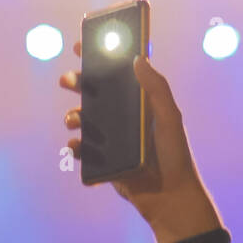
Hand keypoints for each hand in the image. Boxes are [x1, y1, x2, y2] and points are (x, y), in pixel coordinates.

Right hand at [60, 43, 223, 242]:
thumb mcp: (169, 117)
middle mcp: (122, 116)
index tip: (82, 45)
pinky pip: (82, 148)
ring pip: (83, 119)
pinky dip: (75, 145)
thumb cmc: (175, 155)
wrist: (169, 197)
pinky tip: (77, 145)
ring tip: (74, 120)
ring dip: (72, 115)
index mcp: (138, 102)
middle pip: (93, 93)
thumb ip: (156, 88)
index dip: (99, 57)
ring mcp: (111, 138)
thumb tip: (138, 58)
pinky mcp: (103, 159)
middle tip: (68, 81)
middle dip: (77, 83)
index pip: (117, 73)